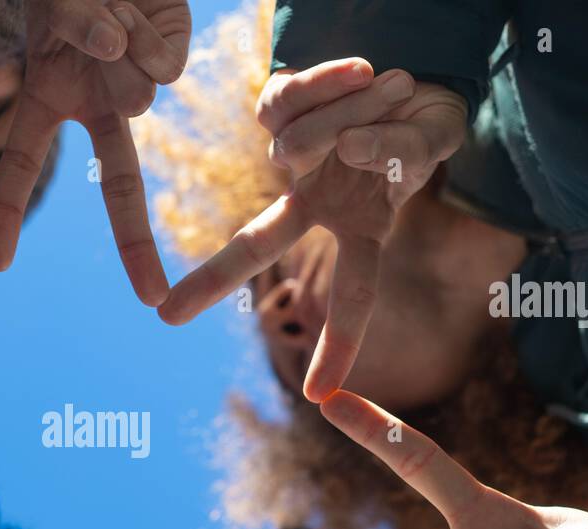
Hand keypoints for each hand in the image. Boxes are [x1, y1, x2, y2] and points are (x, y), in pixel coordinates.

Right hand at [0, 0, 191, 305]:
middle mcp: (98, 106)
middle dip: (135, 245)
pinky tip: (140, 9)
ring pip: (136, 98)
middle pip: (118, 186)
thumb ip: (78, 28)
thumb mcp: (57, 3)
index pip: (20, 165)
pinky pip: (165, 68)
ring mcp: (137, 86)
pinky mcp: (172, 58)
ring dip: (116, 48)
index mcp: (50, 102)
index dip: (6, 214)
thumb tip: (122, 61)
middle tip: (151, 299)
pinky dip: (150, 34)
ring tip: (110, 9)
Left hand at [159, 63, 465, 399]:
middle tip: (167, 319)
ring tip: (390, 91)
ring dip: (355, 109)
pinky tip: (365, 75)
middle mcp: (315, 199)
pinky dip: (334, 83)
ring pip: (298, 142)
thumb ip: (395, 150)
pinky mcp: (277, 105)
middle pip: (257, 243)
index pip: (352, 295)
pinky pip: (288, 102)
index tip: (317, 396)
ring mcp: (294, 160)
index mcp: (354, 226)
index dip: (338, 343)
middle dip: (214, 279)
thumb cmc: (416, 124)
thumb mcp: (420, 145)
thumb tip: (348, 146)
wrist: (410, 73)